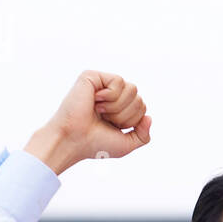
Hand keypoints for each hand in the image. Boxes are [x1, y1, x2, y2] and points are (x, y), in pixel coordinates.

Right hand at [25, 71, 151, 174]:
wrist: (73, 141)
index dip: (132, 121)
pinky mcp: (92, 76)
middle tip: (104, 119)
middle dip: (125, 115)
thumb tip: (149, 117)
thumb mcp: (126, 144)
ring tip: (99, 110)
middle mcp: (111, 94)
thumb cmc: (95, 144)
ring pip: (132, 89)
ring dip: (117, 106)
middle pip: (139, 98)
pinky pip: (118, 81)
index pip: (142, 107)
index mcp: (118, 108)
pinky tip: (95, 100)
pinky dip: (110, 96)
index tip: (112, 127)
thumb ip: (143, 136)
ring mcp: (102, 84)